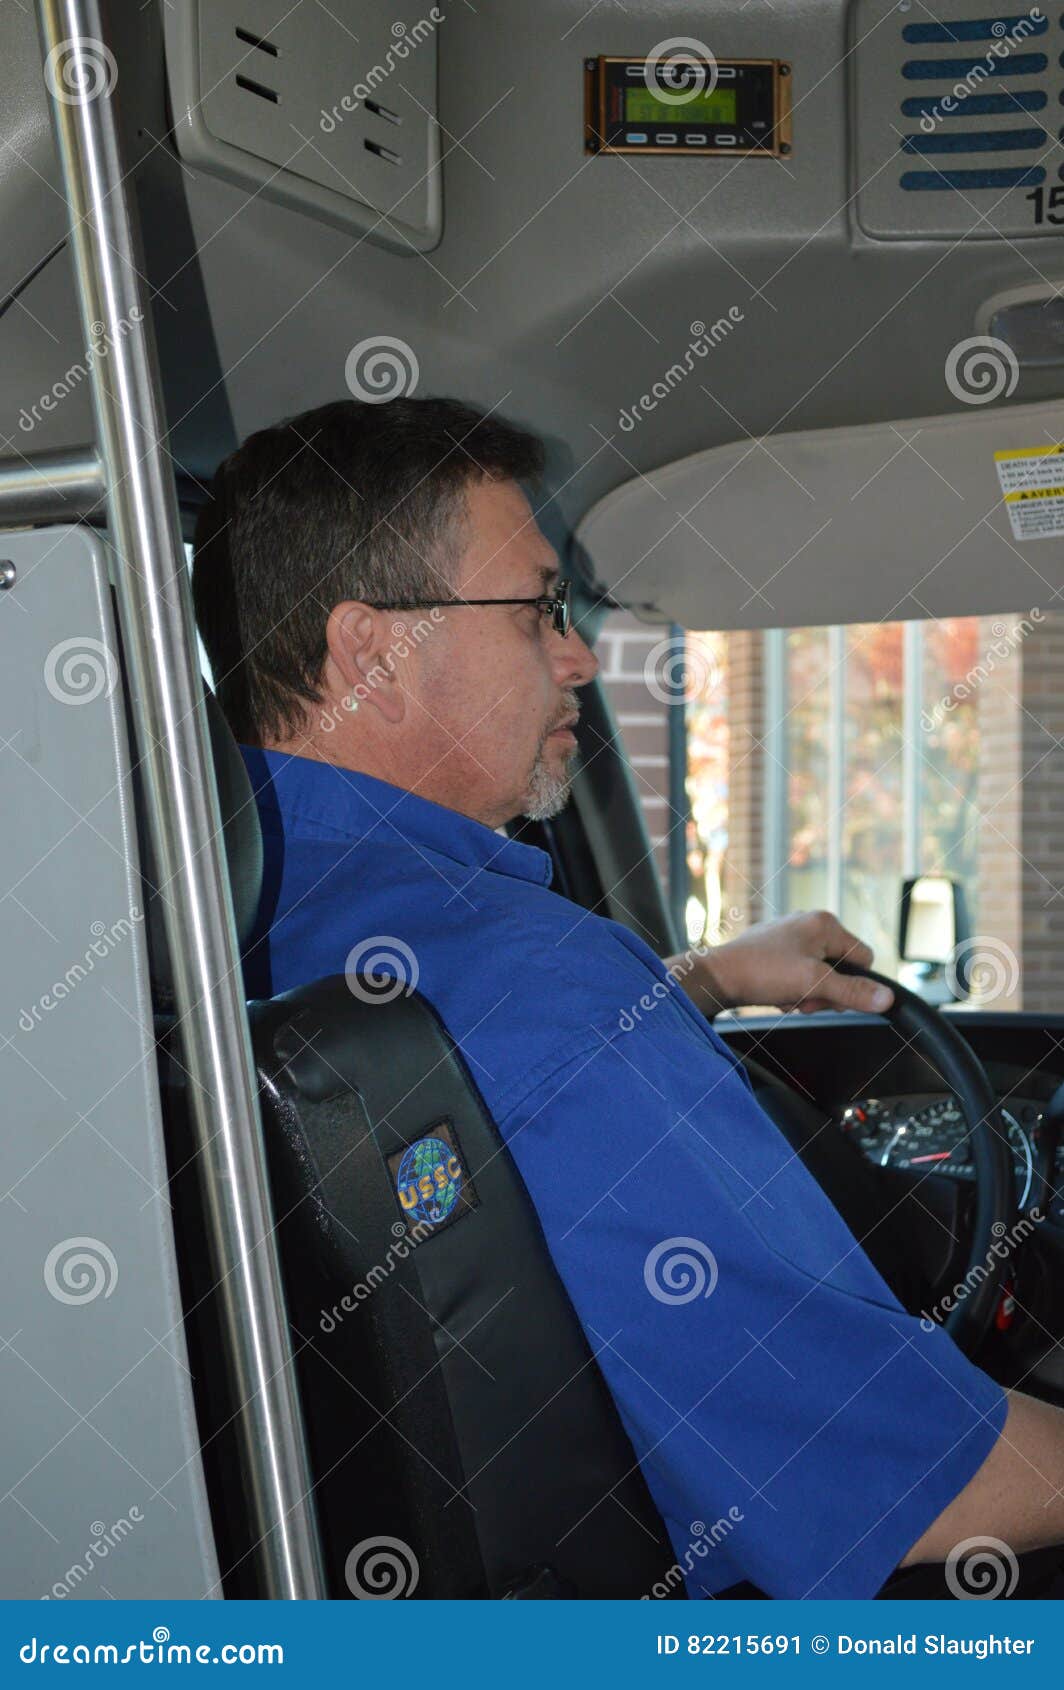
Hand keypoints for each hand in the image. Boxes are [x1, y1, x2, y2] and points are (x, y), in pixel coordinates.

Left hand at [669, 911, 894, 1017]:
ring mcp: (790, 935)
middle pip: (840, 969)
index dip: (852, 984)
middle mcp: (809, 923)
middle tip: (802, 999)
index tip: (829, 996)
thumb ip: (852, 992)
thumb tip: (886, 998)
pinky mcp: (774, 949)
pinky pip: (797, 974)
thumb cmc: (761, 972)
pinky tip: (775, 995)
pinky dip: (790, 989)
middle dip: (824, 992)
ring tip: (785, 997)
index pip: (864, 958)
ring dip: (806, 994)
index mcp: (825, 924)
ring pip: (818, 975)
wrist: (716, 977)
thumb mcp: (814, 984)